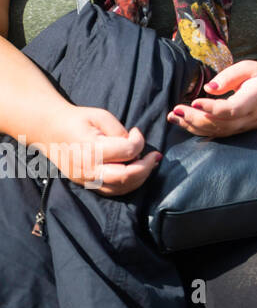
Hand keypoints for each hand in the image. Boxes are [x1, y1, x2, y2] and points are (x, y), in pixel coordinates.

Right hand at [44, 107, 160, 195]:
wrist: (49, 130)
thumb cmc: (77, 120)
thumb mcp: (100, 116)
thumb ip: (120, 132)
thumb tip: (134, 146)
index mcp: (91, 149)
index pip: (127, 151)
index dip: (139, 141)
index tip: (137, 131)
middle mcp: (87, 169)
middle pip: (126, 177)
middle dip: (146, 167)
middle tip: (154, 156)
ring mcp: (85, 179)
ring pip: (120, 188)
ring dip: (140, 177)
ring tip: (149, 164)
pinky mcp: (86, 184)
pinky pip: (112, 191)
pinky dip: (128, 184)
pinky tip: (136, 172)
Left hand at [167, 61, 256, 137]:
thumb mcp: (250, 67)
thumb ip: (229, 76)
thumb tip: (208, 88)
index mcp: (254, 100)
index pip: (231, 109)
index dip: (212, 109)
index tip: (194, 102)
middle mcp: (249, 117)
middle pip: (219, 124)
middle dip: (195, 118)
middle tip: (176, 109)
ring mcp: (245, 126)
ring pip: (216, 131)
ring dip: (193, 126)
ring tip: (173, 116)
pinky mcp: (240, 130)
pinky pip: (218, 134)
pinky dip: (199, 130)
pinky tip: (184, 123)